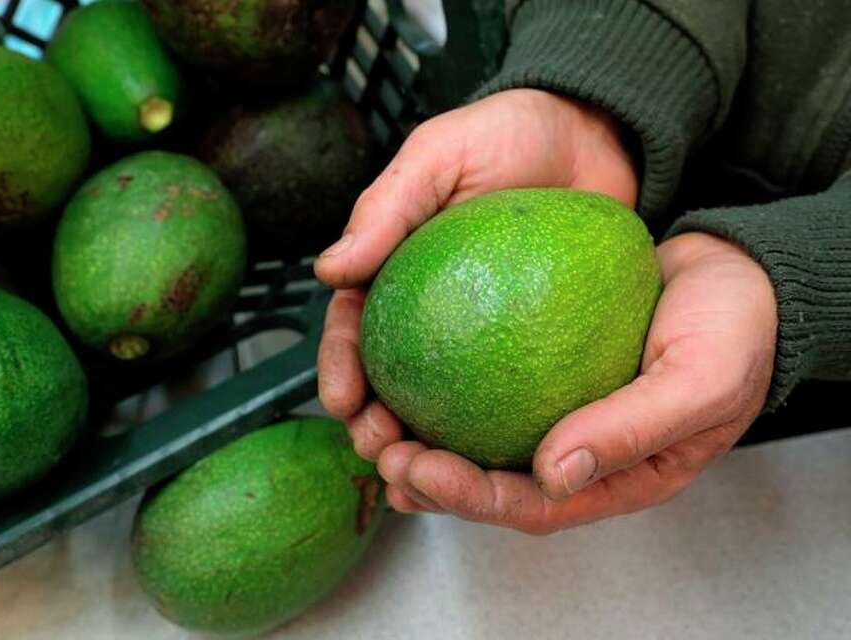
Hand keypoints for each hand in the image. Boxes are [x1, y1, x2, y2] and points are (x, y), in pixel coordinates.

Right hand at [316, 88, 637, 468]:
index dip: (341, 367)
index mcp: (396, 269)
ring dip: (428, 441)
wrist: (595, 136)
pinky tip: (496, 459)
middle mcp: (432, 307)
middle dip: (375, 423)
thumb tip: (329, 271)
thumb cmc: (510, 135)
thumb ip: (387, 208)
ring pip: (446, 400)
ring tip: (428, 470)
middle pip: (393, 377)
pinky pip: (512, 393)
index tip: (343, 403)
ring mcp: (482, 331)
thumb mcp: (439, 155)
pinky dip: (495, 430)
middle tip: (381, 449)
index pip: (355, 326)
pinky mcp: (534, 343)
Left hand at [373, 232, 777, 532]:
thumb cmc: (734, 329)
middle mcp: (579, 452)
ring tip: (374, 420)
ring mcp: (559, 411)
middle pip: (492, 483)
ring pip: (480, 439)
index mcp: (617, 474)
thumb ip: (631, 430)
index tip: (417, 470)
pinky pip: (485, 382)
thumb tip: (553, 475)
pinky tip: (405, 364)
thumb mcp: (700, 380)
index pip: (532, 506)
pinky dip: (445, 382)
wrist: (739, 271)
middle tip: (378, 451)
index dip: (469, 498)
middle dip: (429, 478)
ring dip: (424, 437)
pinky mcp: (543, 368)